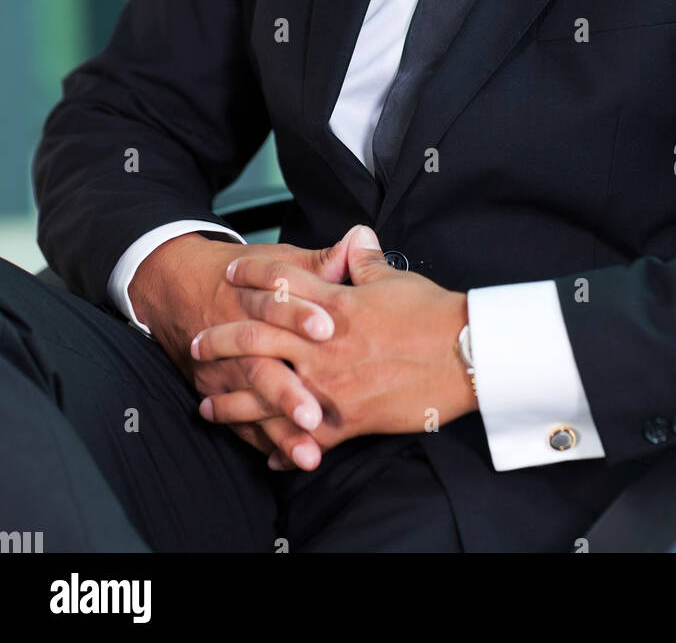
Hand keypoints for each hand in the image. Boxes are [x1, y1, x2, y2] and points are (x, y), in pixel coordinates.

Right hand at [128, 226, 367, 468]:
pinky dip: (263, 443)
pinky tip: (287, 462)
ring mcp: (224, 369)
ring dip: (278, 429)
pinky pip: (239, 423)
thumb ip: (319, 261)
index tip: (328, 329)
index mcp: (254, 296)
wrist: (176, 285)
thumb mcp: (276, 259)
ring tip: (308, 453)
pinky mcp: (216, 392)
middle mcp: (237, 336)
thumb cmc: (241, 276)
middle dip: (286, 391)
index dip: (300, 314)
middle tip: (316, 415)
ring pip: (251, 402)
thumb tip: (359, 241)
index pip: (276, 303)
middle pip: (260, 364)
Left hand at [191, 227, 473, 468]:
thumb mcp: (394, 278)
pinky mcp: (347, 421)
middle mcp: (322, 344)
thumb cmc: (433, 313)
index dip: (252, 274)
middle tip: (195, 345)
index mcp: (334, 304)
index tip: (230, 272)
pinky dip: (282, 446)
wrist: (466, 354)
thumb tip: (355, 236)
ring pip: (266, 394)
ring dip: (233, 401)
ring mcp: (330, 385)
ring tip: (208, 406)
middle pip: (256, 337)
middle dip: (220, 341)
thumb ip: (365, 260)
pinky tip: (265, 453)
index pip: (281, 282)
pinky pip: (303, 438)